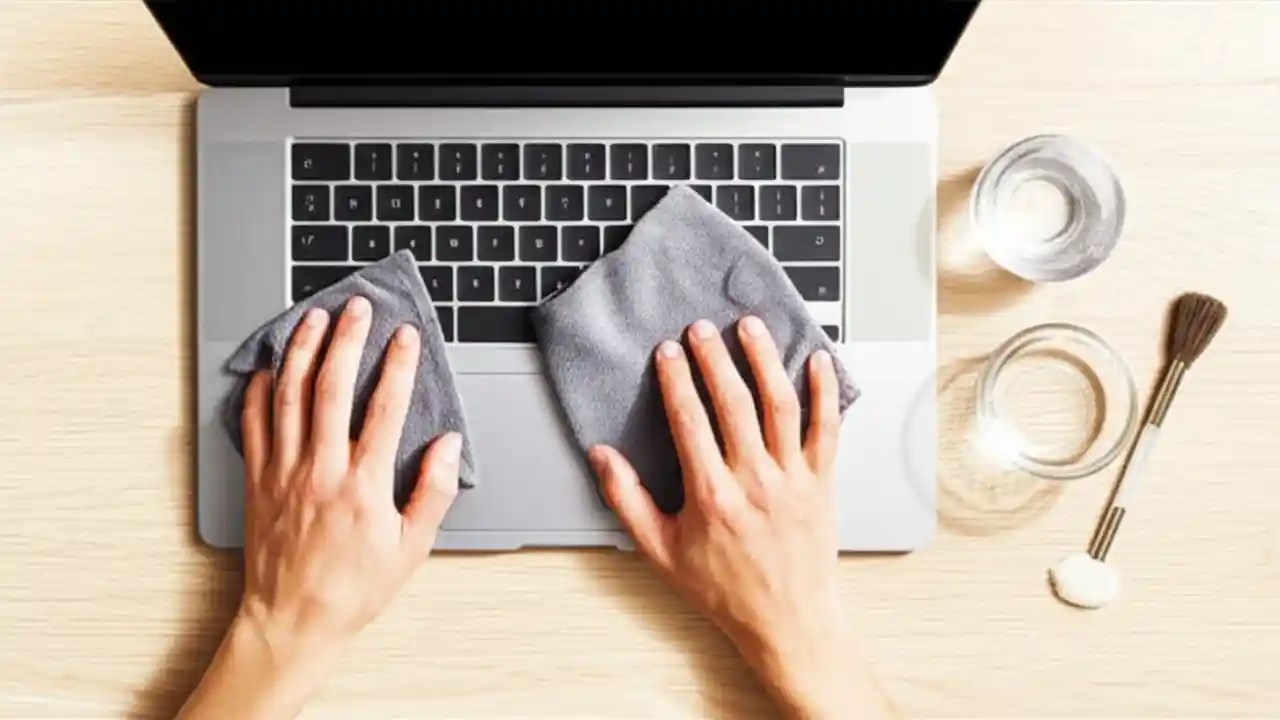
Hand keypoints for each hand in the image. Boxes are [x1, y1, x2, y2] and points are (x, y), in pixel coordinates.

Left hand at [178, 297, 461, 719]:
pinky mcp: (258, 481)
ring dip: (304, 351)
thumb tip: (447, 445)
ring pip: (291, 396)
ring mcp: (284, 472)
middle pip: (333, 388)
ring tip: (314, 318)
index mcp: (364, 485)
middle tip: (357, 308)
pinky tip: (271, 367)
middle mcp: (320, 470)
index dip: (398, 366)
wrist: (292, 620)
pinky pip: (255, 424)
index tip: (406, 337)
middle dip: (348, 340)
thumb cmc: (354, 589)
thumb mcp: (412, 548)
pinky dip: (261, 390)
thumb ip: (432, 492)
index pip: (385, 409)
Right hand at [589, 316, 895, 719]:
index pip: (690, 421)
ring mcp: (793, 479)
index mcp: (712, 496)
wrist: (786, 619)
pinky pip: (828, 428)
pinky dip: (824, 391)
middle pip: (734, 403)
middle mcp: (755, 481)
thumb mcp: (660, 551)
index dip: (676, 380)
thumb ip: (628, 500)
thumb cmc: (723, 589)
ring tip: (750, 326)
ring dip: (764, 360)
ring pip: (780, 405)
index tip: (667, 352)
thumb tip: (601, 456)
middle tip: (701, 329)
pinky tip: (816, 359)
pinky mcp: (823, 481)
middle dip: (714, 358)